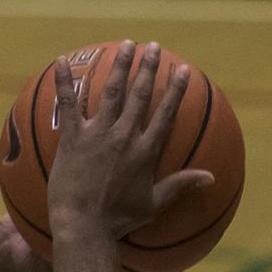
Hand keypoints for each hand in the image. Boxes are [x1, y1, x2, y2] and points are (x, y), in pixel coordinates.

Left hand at [45, 41, 212, 238]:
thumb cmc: (117, 219)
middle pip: (140, 95)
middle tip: (153, 47)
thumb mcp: (153, 204)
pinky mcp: (73, 138)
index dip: (175, 90)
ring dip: (120, 66)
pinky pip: (67, 103)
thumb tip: (210, 178)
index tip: (183, 70)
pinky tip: (60, 60)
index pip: (165, 113)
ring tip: (126, 45)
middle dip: (148, 68)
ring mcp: (98, 134)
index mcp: (145, 151)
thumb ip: (180, 185)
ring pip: (111, 92)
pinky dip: (63, 81)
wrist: (83, 225)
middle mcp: (124, 136)